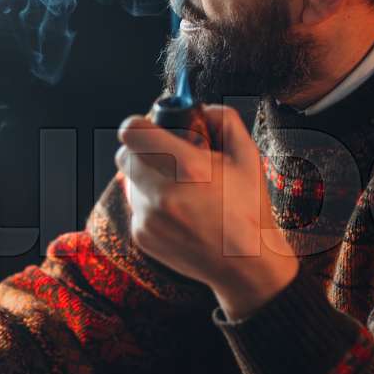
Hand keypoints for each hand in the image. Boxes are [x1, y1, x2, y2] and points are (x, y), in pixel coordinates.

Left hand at [115, 105, 298, 319]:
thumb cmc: (249, 208)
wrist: (245, 263)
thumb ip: (224, 119)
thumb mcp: (248, 155)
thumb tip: (200, 109)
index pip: (131, 131)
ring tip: (179, 187)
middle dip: (142, 149)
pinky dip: (152, 203)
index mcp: (187, 167)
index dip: (140, 124)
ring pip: (129, 181)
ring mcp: (148, 217)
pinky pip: (137, 206)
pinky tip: (179, 211)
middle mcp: (161, 193)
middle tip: (166, 155)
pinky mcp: (142, 236)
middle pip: (124, 154)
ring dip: (147, 176)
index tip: (154, 128)